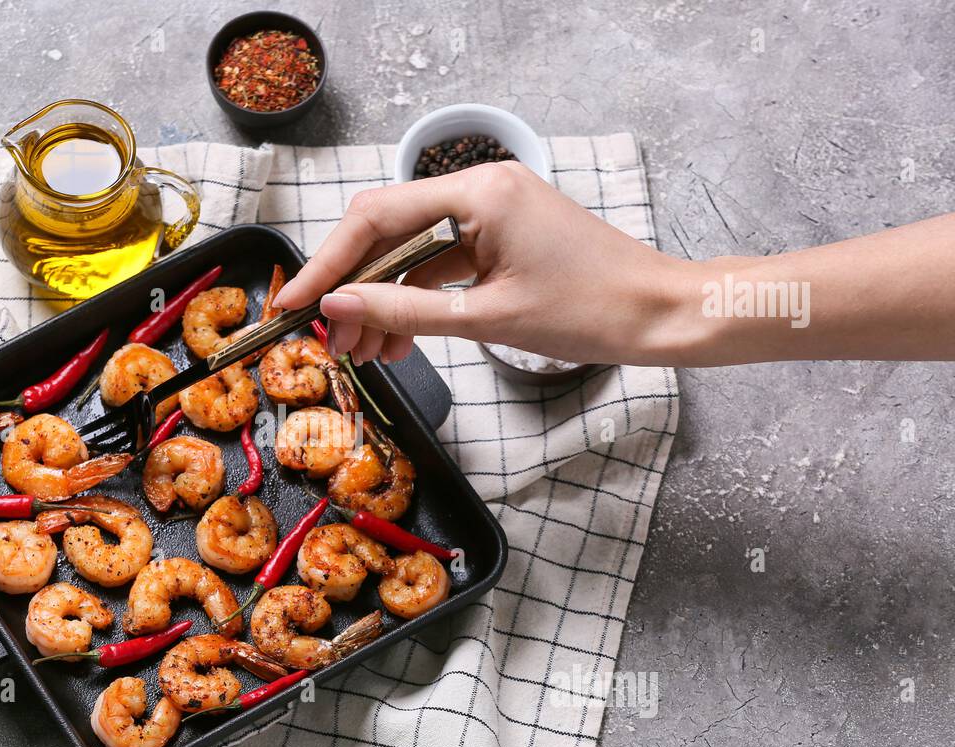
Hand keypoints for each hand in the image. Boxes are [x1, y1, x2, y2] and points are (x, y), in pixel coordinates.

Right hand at [273, 161, 696, 365]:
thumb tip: (340, 305)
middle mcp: (480, 187)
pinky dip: (416, 300)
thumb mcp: (488, 318)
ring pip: (411, 252)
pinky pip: (441, 263)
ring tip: (361, 351)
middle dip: (353, 287)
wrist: (661, 314)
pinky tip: (396, 340)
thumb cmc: (592, 310)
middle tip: (328, 338)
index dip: (328, 262)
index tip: (294, 301)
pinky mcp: (501, 235)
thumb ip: (406, 310)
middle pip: (388, 230)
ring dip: (382, 300)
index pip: (377, 217)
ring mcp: (491, 210)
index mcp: (478, 191)